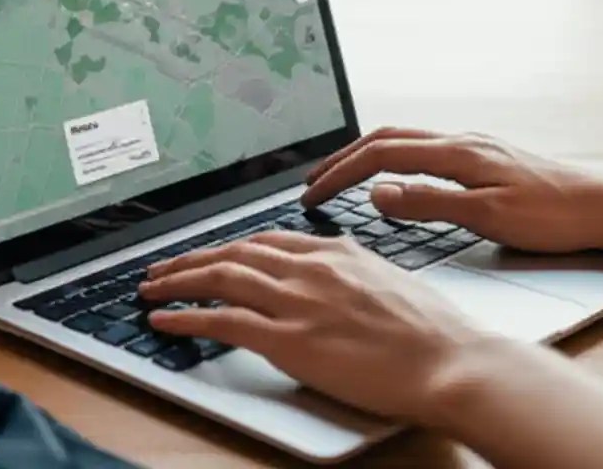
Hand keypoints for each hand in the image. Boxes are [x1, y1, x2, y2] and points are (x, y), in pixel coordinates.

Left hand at [140, 232, 492, 422]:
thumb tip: (336, 269)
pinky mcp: (289, 340)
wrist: (454, 362)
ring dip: (175, 282)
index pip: (263, 241)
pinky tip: (162, 319)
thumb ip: (354, 270)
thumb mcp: (391, 281)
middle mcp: (309, 268)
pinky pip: (221, 321)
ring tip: (148, 289)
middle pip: (231, 253)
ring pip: (218, 279)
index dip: (226, 248)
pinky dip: (184, 317)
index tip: (205, 255)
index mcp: (334, 251)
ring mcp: (297, 302)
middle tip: (160, 268)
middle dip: (188, 259)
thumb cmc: (434, 333)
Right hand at [302, 127, 602, 253]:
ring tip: (339, 177)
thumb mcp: (486, 217)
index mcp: (455, 153)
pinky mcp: (482, 157)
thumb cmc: (555, 217)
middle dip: (342, 158)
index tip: (311, 194)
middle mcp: (460, 141)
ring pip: (403, 140)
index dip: (339, 174)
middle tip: (311, 181)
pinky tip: (390, 177)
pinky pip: (422, 149)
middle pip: (384, 138)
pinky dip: (391, 159)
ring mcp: (472, 146)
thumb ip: (427, 203)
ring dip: (365, 155)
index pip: (379, 156)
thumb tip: (376, 193)